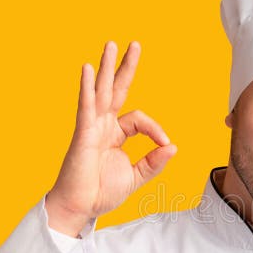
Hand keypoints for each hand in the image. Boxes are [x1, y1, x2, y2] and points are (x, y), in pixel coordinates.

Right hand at [46, 41, 176, 235]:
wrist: (80, 208)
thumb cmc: (100, 193)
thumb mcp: (135, 177)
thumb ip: (154, 162)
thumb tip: (173, 147)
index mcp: (115, 134)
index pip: (139, 119)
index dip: (155, 128)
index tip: (165, 144)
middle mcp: (102, 126)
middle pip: (115, 90)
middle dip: (124, 67)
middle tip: (133, 44)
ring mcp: (90, 128)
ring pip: (100, 92)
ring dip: (105, 67)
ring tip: (110, 45)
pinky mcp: (82, 135)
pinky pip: (85, 107)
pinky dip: (86, 88)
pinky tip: (86, 69)